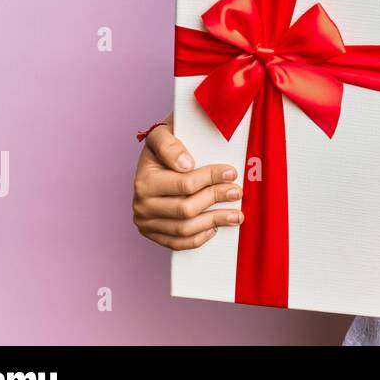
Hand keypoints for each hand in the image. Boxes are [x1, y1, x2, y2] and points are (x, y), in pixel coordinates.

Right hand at [132, 112, 243, 249]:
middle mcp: (141, 204)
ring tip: (236, 214)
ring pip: (184, 229)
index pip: (185, 184)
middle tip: (237, 192)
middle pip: (186, 209)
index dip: (212, 178)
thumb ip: (171, 144)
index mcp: (144, 181)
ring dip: (214, 221)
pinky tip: (215, 228)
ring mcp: (145, 222)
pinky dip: (198, 238)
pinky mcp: (152, 234)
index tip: (232, 173)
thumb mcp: (163, 135)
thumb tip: (187, 164)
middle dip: (216, 199)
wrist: (153, 160)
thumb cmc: (164, 146)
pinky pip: (177, 244)